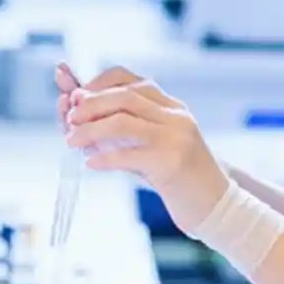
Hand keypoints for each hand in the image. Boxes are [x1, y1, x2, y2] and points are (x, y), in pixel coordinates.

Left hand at [64, 83, 229, 231]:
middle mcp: (175, 115)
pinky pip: (129, 154)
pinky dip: (104, 158)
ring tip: (71, 141)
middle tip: (68, 119)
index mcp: (170, 106)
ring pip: (122, 122)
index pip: (129, 79)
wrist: (215, 205)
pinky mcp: (171, 163)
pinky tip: (90, 163)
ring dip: (90, 130)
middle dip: (89, 105)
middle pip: (123, 97)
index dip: (97, 83)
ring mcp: (175, 137)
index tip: (73, 96)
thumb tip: (74, 104)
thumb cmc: (174, 176)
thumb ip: (117, 126)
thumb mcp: (147, 144)